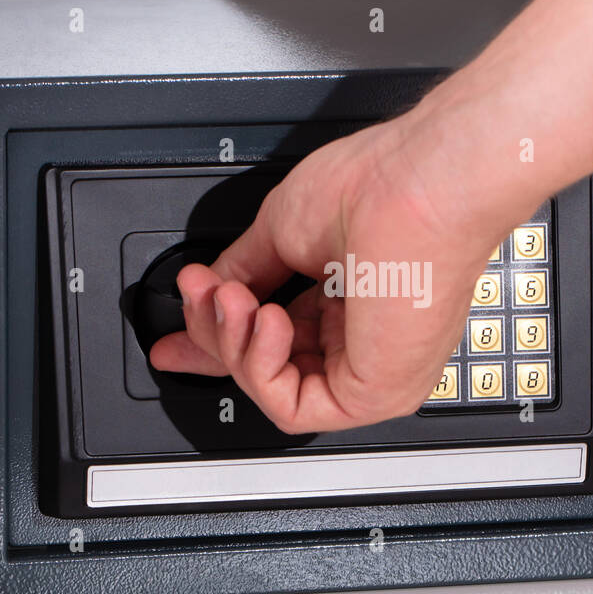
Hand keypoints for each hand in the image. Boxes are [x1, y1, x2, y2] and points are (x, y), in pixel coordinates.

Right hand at [148, 115, 509, 433]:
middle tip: (203, 294)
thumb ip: (244, 271)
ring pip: (274, 390)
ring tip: (237, 297)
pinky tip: (269, 320)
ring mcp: (375, 370)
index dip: (218, 344)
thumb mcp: (284, 231)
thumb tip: (211, 293)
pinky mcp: (376, 394)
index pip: (276, 343)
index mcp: (352, 302)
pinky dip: (262, 366)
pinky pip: (293, 407)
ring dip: (235, 343)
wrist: (418, 186)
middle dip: (215, 335)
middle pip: (267, 368)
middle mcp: (367, 341)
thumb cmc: (381, 189)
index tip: (174, 342)